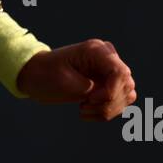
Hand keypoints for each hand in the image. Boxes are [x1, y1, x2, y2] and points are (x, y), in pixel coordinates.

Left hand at [16, 39, 136, 121]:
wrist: (35, 75)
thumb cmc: (45, 75)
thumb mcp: (65, 82)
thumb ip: (93, 87)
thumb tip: (124, 93)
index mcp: (96, 50)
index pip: (120, 72)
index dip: (112, 91)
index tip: (91, 99)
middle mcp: (107, 57)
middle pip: (127, 85)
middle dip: (108, 103)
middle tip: (83, 106)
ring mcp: (109, 70)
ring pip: (127, 95)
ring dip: (107, 109)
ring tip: (83, 110)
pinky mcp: (108, 83)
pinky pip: (120, 102)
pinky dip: (106, 112)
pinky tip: (86, 111)